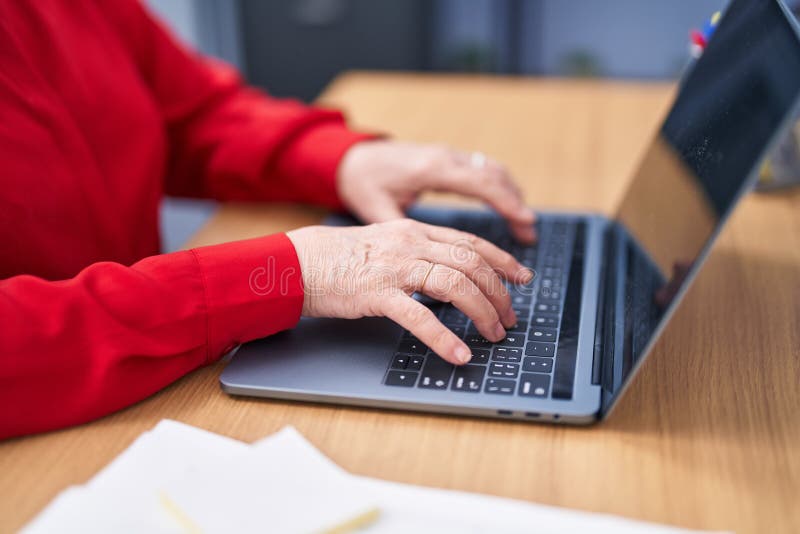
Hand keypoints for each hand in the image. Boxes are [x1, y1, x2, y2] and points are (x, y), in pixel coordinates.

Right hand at [286, 220, 533, 364]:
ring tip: (494, 334)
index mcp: (416, 231)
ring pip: (455, 286)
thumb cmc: (341, 258)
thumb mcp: (387, 244)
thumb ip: (419, 254)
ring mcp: (395, 267)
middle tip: (510, 317)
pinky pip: (419, 317)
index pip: (471, 242)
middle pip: (471, 264)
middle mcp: (411, 244)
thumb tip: (451, 277)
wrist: (299, 261)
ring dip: (482, 312)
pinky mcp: (378, 293)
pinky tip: (459, 354)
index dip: (502, 260)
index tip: (523, 277)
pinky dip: (444, 338)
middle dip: (499, 292)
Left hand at [337, 140, 536, 242]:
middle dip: (516, 204)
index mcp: (431, 169)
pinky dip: (500, 187)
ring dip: (511, 194)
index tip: (525, 221)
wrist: (350, 156)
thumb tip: (424, 261)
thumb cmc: (362, 182)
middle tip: (530, 233)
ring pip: (491, 170)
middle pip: (493, 176)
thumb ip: (402, 232)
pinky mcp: (446, 160)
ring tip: (524, 225)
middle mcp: (444, 158)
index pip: (480, 183)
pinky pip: (482, 169)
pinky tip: (506, 205)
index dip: (506, 202)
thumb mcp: (376, 210)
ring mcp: (447, 156)